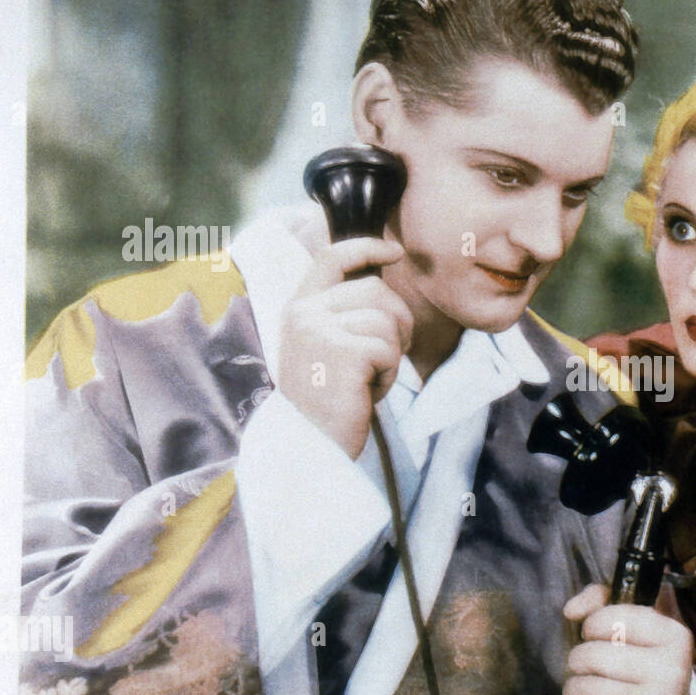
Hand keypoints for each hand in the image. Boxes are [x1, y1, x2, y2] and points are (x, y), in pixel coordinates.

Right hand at [278, 236, 412, 458]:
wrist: (310, 446)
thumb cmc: (328, 401)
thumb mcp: (328, 347)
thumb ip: (344, 314)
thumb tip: (383, 280)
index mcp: (298, 307)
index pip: (331, 258)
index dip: (366, 248)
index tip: (394, 252)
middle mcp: (303, 313)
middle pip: (377, 290)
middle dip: (397, 322)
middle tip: (383, 359)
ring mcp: (319, 330)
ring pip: (388, 320)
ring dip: (392, 354)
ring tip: (368, 380)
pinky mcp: (341, 352)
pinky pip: (389, 348)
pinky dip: (389, 374)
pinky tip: (367, 392)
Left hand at [561, 583, 692, 694]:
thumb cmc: (638, 669)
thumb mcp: (630, 626)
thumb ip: (600, 600)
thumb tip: (571, 609)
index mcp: (674, 636)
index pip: (611, 617)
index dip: (593, 626)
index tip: (597, 636)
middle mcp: (673, 671)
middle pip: (592, 655)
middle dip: (578, 661)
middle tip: (588, 670)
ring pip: (584, 688)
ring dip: (573, 690)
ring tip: (586, 693)